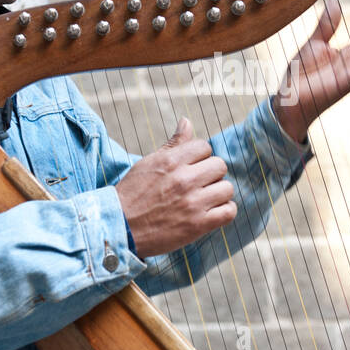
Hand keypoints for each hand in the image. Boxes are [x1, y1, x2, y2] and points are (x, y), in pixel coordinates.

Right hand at [114, 118, 236, 257]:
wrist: (120, 228)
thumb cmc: (133, 194)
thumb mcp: (149, 163)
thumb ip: (173, 144)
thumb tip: (187, 121)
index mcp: (171, 161)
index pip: (204, 147)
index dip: (199, 157)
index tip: (191, 168)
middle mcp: (184, 179)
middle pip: (219, 166)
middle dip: (210, 174)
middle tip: (198, 184)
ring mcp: (193, 203)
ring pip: (227, 188)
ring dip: (218, 193)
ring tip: (204, 199)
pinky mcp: (199, 225)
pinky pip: (229, 212)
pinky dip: (224, 211)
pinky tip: (212, 212)